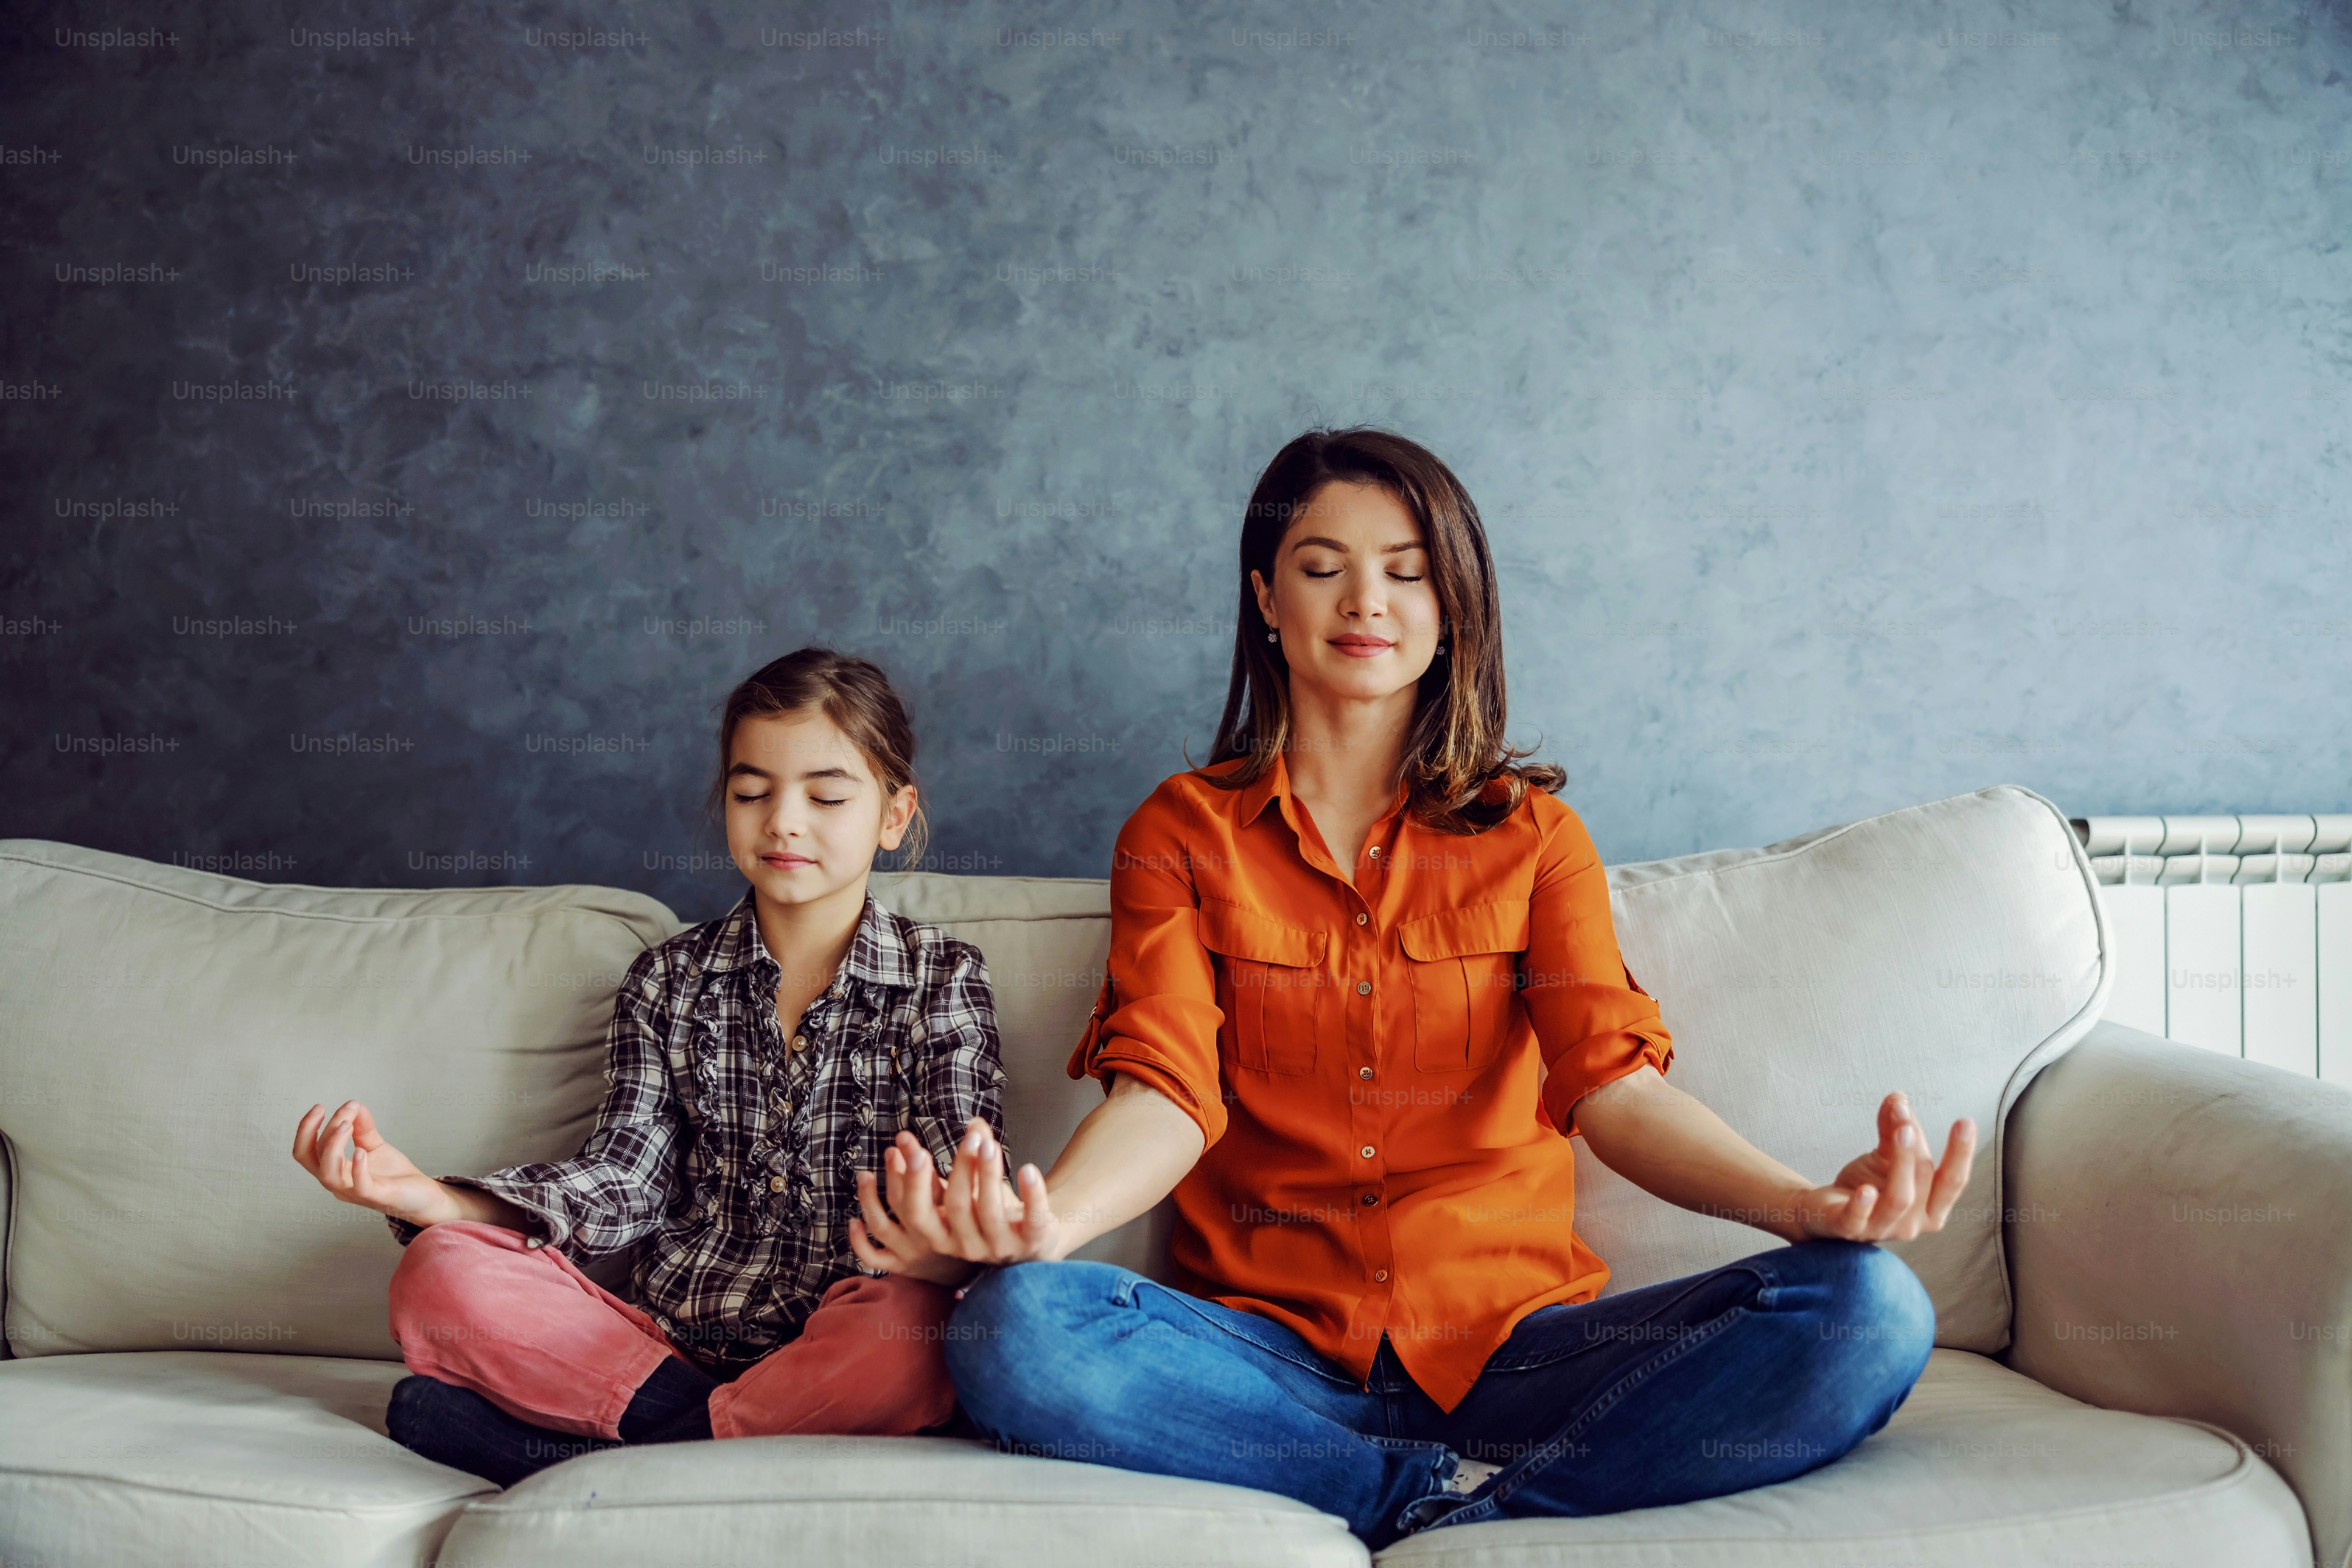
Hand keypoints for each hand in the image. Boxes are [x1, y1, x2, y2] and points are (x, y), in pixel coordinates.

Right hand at [292, 1100, 455, 1226]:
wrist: (421, 1196)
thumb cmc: (393, 1174)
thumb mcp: (374, 1146)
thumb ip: (362, 1127)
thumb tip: (353, 1104)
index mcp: (334, 1170)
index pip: (305, 1152)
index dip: (305, 1129)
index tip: (319, 1107)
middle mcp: (338, 1183)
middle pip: (312, 1159)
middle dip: (321, 1130)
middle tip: (343, 1111)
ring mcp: (354, 1192)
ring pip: (328, 1173)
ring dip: (333, 1146)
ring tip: (347, 1125)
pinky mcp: (376, 1197)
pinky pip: (359, 1186)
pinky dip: (357, 1168)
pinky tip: (361, 1151)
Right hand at [847, 1119, 1060, 1283]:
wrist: (1032, 1241)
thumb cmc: (988, 1213)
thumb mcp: (964, 1193)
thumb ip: (954, 1163)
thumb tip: (936, 1128)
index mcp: (941, 1235)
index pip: (916, 1212)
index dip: (913, 1181)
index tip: (913, 1147)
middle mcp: (966, 1246)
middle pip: (956, 1207)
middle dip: (961, 1169)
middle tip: (969, 1138)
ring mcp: (1000, 1247)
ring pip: (990, 1211)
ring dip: (989, 1174)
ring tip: (990, 1144)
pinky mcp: (1031, 1242)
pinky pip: (1032, 1220)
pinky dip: (1032, 1195)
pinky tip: (1028, 1169)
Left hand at [1789, 1093, 1975, 1242]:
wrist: (1826, 1213)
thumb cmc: (1866, 1187)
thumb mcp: (1883, 1157)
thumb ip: (1893, 1129)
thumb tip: (1899, 1098)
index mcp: (1930, 1208)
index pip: (1953, 1181)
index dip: (1961, 1153)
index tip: (1965, 1121)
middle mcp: (1912, 1223)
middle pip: (1924, 1182)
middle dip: (1918, 1148)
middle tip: (1908, 1117)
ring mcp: (1881, 1229)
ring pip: (1899, 1198)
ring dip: (1901, 1163)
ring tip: (1900, 1132)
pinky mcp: (1849, 1229)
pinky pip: (1858, 1220)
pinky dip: (1862, 1206)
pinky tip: (1865, 1190)